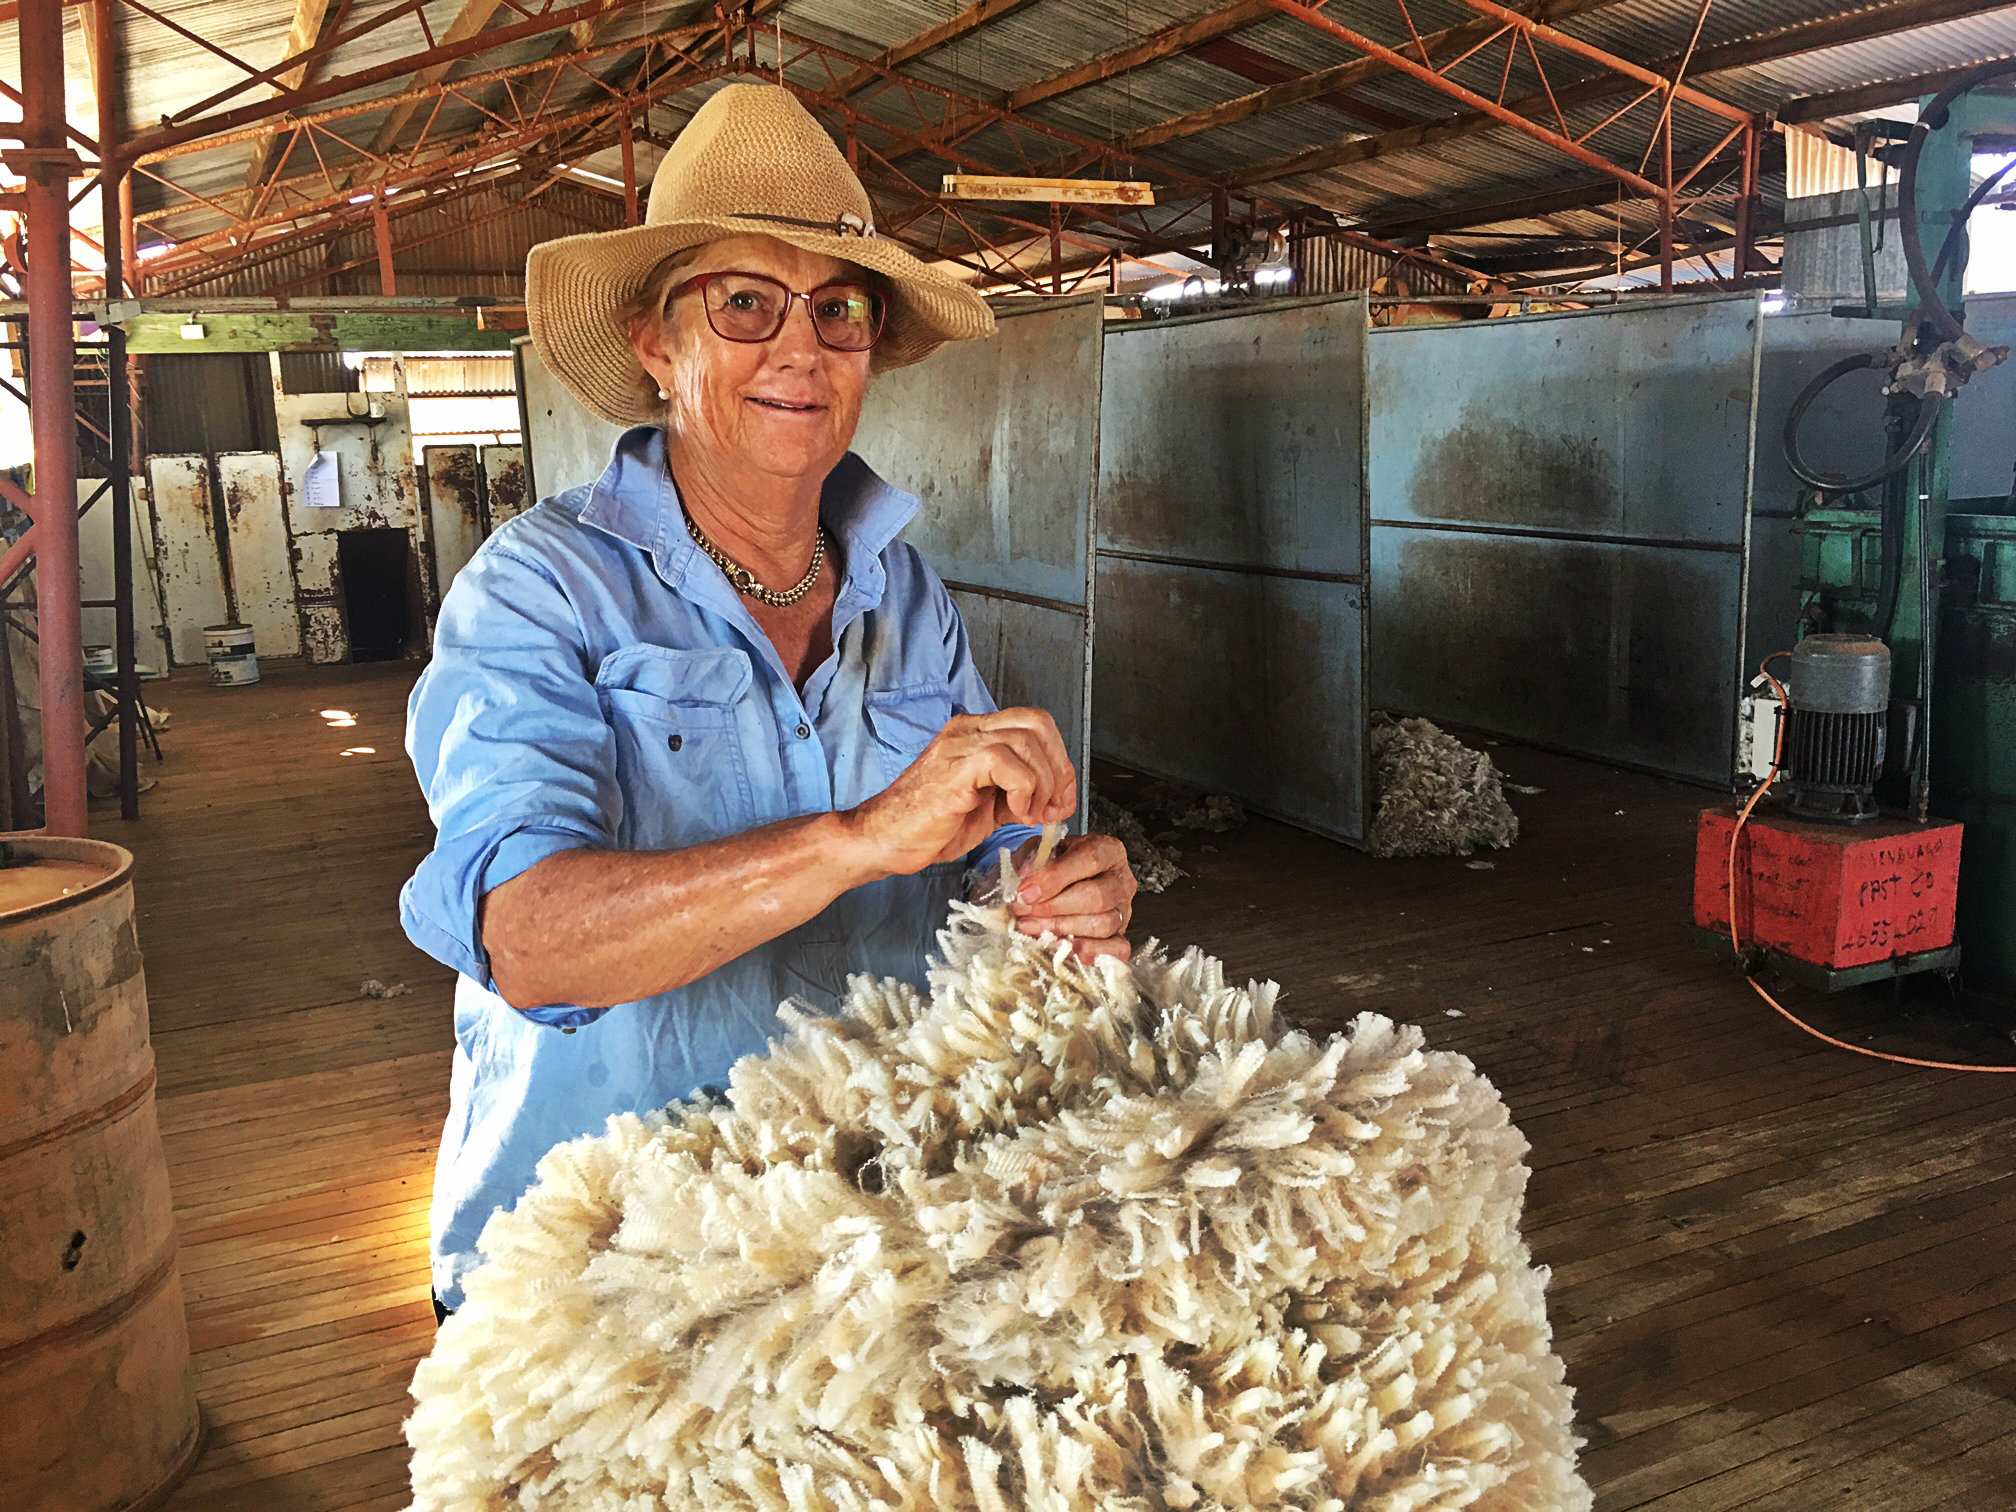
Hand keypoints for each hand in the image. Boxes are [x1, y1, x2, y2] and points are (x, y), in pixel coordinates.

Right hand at [848, 708, 1076, 876]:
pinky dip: (1024, 789)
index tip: (1061, 797)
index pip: (1035, 724)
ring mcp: (960, 744)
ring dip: (1043, 784)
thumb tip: (1055, 799)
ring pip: (1027, 740)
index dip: (1059, 759)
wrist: (883, 840)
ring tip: (1030, 814)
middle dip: (1058, 768)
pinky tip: (1014, 813)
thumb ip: (1018, 795)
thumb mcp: (987, 808)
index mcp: (975, 734)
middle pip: (1038, 723)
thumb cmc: (927, 827)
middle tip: (1053, 806)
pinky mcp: (955, 766)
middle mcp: (968, 730)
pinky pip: (1007, 761)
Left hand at [1011, 832, 1136, 963]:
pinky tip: (1069, 949)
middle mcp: (1121, 880)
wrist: (1055, 885)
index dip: (1055, 877)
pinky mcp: (1121, 936)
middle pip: (1096, 897)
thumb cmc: (1050, 866)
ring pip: (1103, 924)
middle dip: (1055, 908)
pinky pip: (1118, 948)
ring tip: (1033, 928)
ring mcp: (1124, 910)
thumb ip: (1033, 861)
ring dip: (1063, 929)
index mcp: (1107, 850)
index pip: (1089, 860)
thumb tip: (1026, 882)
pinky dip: (1093, 951)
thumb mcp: (1039, 852)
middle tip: (1024, 912)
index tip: (1025, 892)